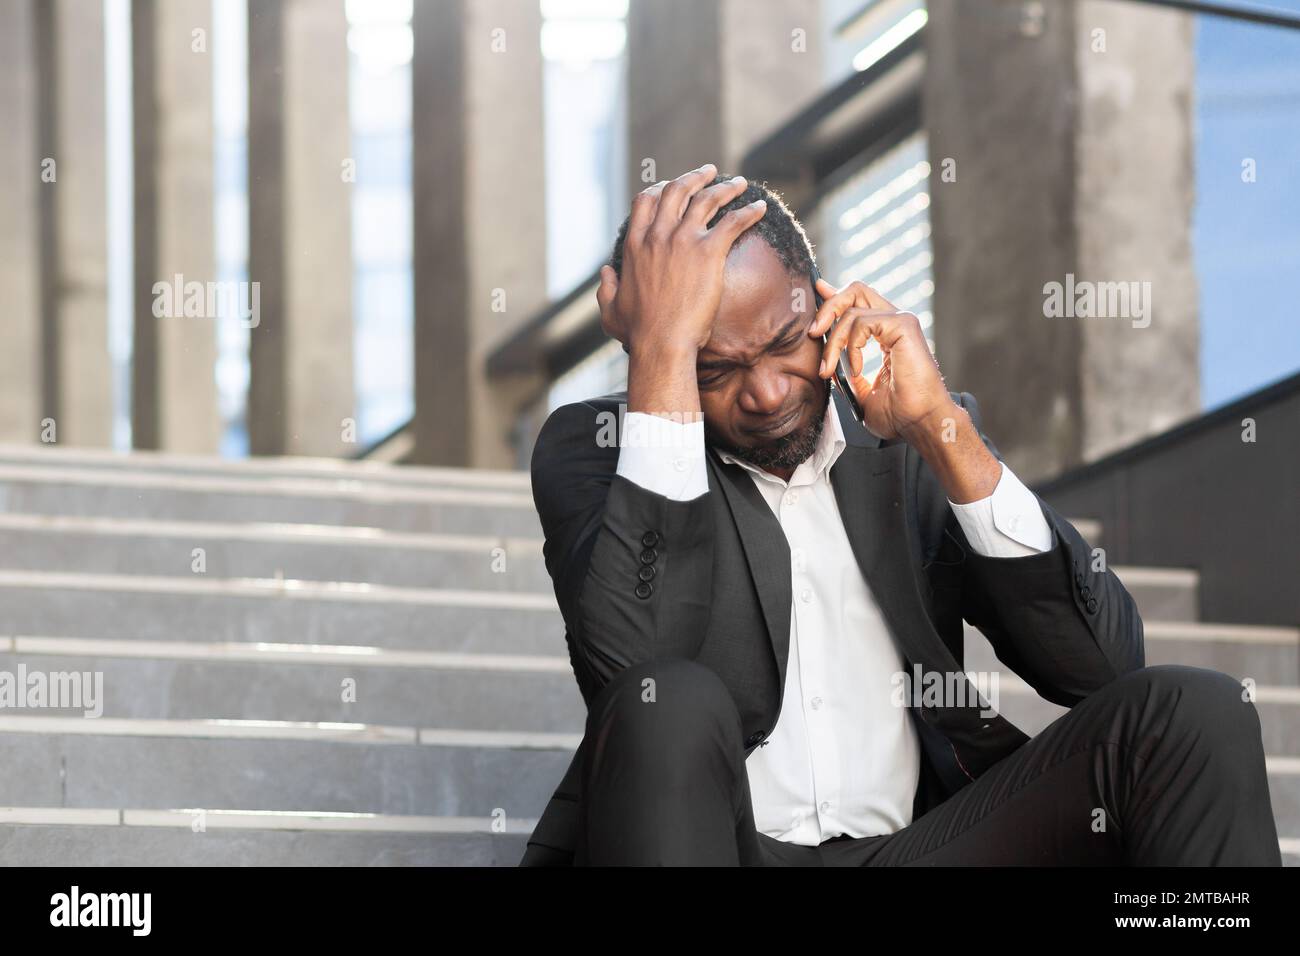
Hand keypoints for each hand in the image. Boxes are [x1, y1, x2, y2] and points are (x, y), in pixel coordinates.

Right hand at [596, 165, 766, 355]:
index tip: (671, 184)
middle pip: (677, 190)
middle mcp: (657, 236)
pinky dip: (748, 211)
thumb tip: (606, 271)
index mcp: (635, 245)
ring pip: (706, 199)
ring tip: (738, 183)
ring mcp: (683, 241)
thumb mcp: (611, 309)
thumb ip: (606, 287)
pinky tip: (760, 207)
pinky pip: (733, 222)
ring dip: (724, 187)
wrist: (661, 343)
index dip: (660, 188)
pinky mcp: (708, 253)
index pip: (646, 201)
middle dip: (694, 176)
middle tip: (708, 172)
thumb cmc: (638, 333)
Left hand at [806, 278, 957, 441]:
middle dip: (828, 306)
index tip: (818, 290)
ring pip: (852, 310)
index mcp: (886, 334)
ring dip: (833, 342)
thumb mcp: (860, 392)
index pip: (858, 302)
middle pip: (856, 291)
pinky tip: (856, 369)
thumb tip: (828, 360)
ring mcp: (900, 322)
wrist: (920, 424)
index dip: (835, 295)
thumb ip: (846, 371)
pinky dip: (851, 346)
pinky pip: (862, 323)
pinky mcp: (904, 325)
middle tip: (813, 333)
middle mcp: (894, 323)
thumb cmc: (898, 414)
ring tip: (829, 370)